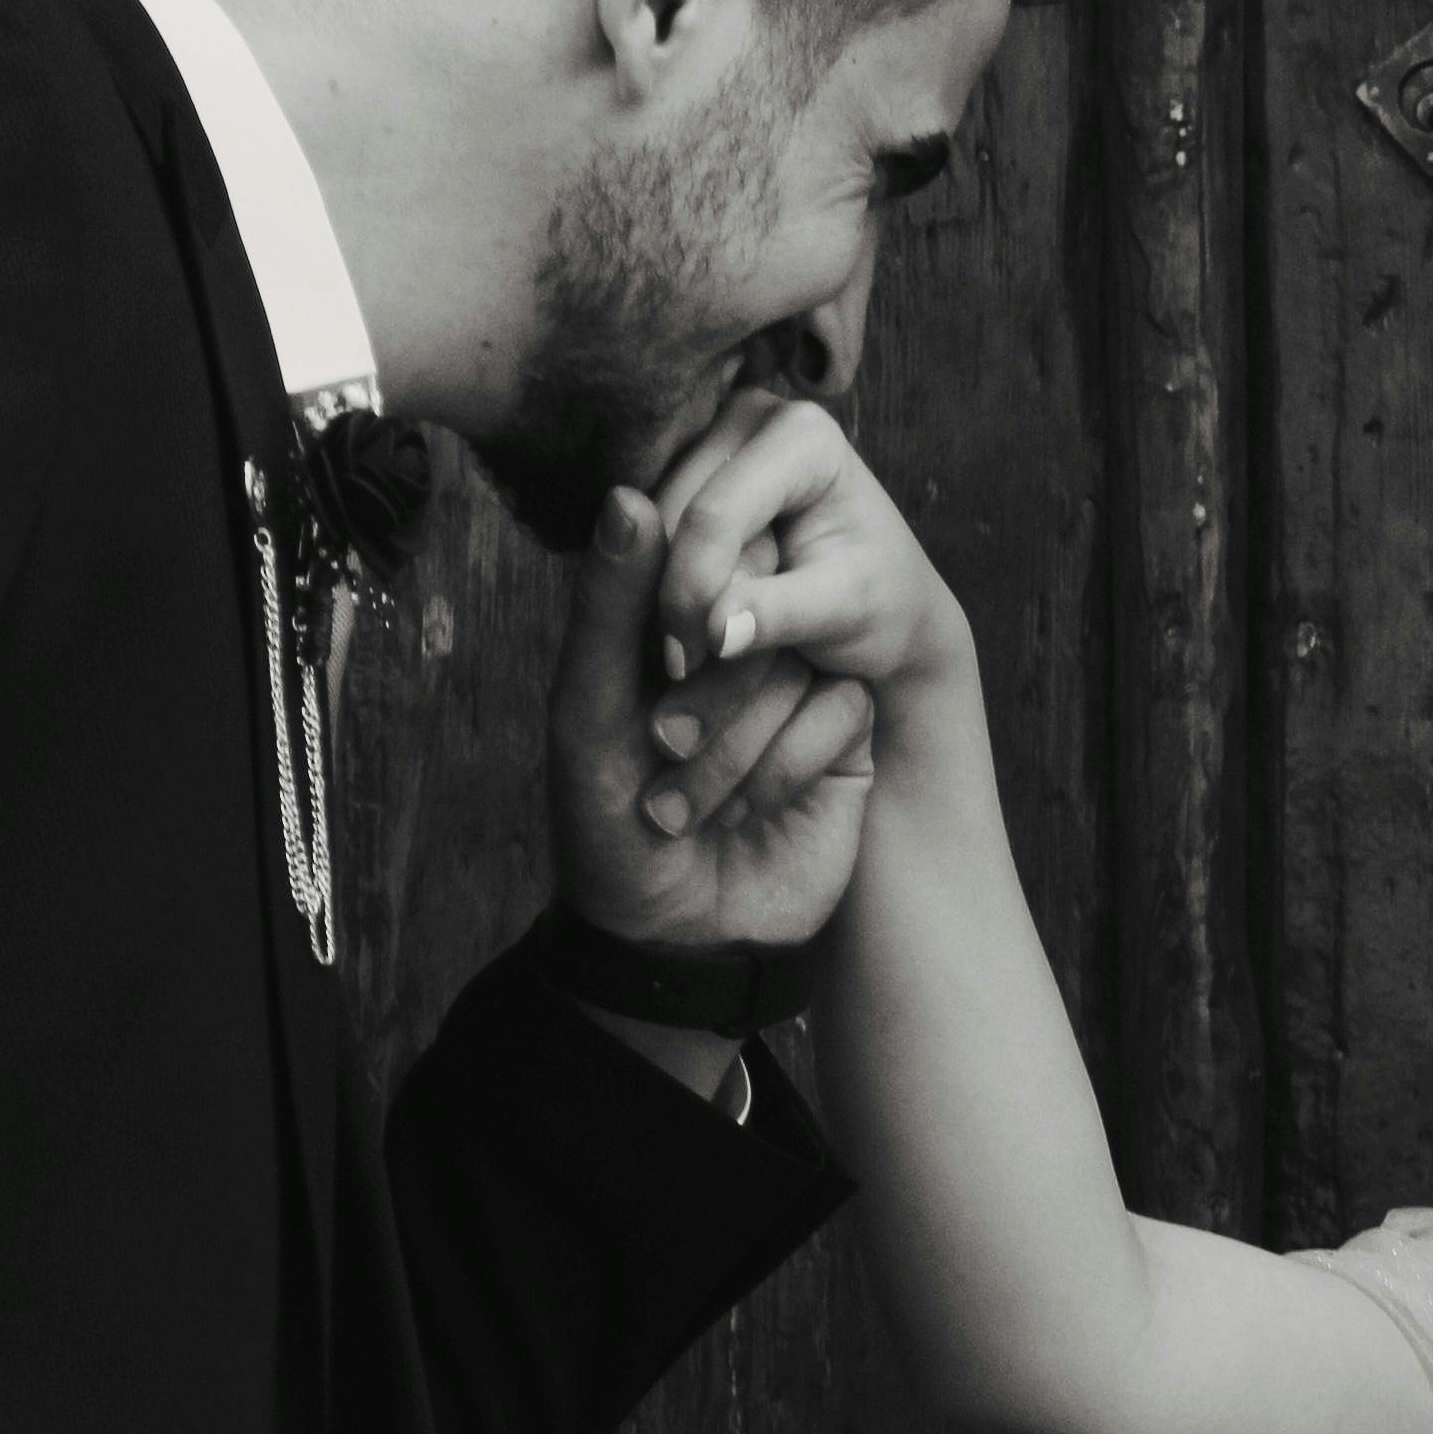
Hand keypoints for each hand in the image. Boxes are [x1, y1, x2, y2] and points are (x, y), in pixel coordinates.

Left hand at [547, 470, 878, 963]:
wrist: (673, 939)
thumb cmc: (609, 827)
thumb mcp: (589, 714)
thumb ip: (609, 608)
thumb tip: (627, 493)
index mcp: (661, 623)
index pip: (691, 552)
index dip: (678, 600)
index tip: (654, 667)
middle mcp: (734, 642)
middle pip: (755, 599)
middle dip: (707, 690)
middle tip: (660, 751)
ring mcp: (794, 686)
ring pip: (798, 658)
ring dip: (738, 741)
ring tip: (684, 804)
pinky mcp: (843, 737)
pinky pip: (838, 709)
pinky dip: (788, 764)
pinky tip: (753, 814)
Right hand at [644, 399, 967, 729]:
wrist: (887, 603)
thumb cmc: (879, 605)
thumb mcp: (845, 612)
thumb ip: (781, 615)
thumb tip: (716, 632)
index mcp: (802, 434)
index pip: (716, 515)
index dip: (692, 589)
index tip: (690, 662)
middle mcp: (749, 417)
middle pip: (670, 516)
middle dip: (674, 597)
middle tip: (689, 668)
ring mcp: (713, 438)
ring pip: (649, 529)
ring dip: (661, 598)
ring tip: (691, 656)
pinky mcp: (688, 470)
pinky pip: (648, 536)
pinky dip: (658, 588)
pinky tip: (681, 631)